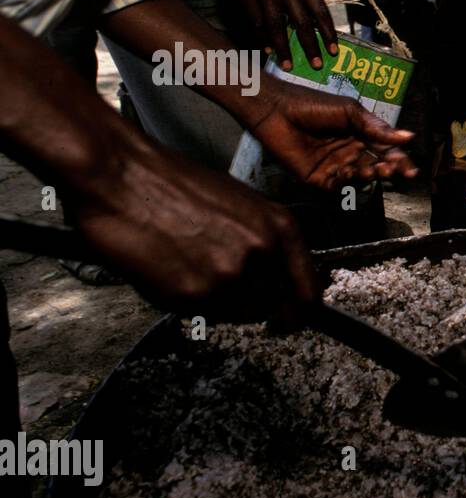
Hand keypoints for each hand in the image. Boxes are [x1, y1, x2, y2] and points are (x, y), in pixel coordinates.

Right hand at [66, 143, 317, 320]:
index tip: (292, 318)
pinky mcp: (194, 296)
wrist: (123, 179)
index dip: (302, 312)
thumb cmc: (177, 186)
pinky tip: (173, 269)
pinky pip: (203, 315)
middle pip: (271, 306)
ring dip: (220, 300)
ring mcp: (229, 278)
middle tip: (220, 277)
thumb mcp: (244, 204)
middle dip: (251, 298)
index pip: (310, 294)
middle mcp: (262, 255)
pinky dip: (190, 301)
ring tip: (192, 264)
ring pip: (237, 313)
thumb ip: (268, 243)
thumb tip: (280, 278)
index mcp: (281, 228)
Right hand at [216, 0, 337, 70]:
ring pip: (277, 27)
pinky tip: (269, 52)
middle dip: (311, 47)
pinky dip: (263, 40)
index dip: (328, 33)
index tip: (334, 51)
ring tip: (289, 66)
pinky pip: (257, 23)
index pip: (320, 10)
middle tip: (317, 66)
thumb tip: (316, 25)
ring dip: (285, 50)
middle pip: (302, 23)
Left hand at [245, 79, 417, 189]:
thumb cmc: (312, 105)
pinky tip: (347, 172)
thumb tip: (408, 137)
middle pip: (375, 166)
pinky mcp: (318, 178)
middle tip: (393, 171)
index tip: (410, 169)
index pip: (385, 150)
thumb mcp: (350, 111)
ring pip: (359, 178)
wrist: (277, 111)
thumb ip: (376, 128)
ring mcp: (334, 166)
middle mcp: (349, 151)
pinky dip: (346, 183)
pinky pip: (338, 187)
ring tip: (375, 170)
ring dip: (370, 176)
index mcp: (359, 134)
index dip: (399, 160)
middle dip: (387, 170)